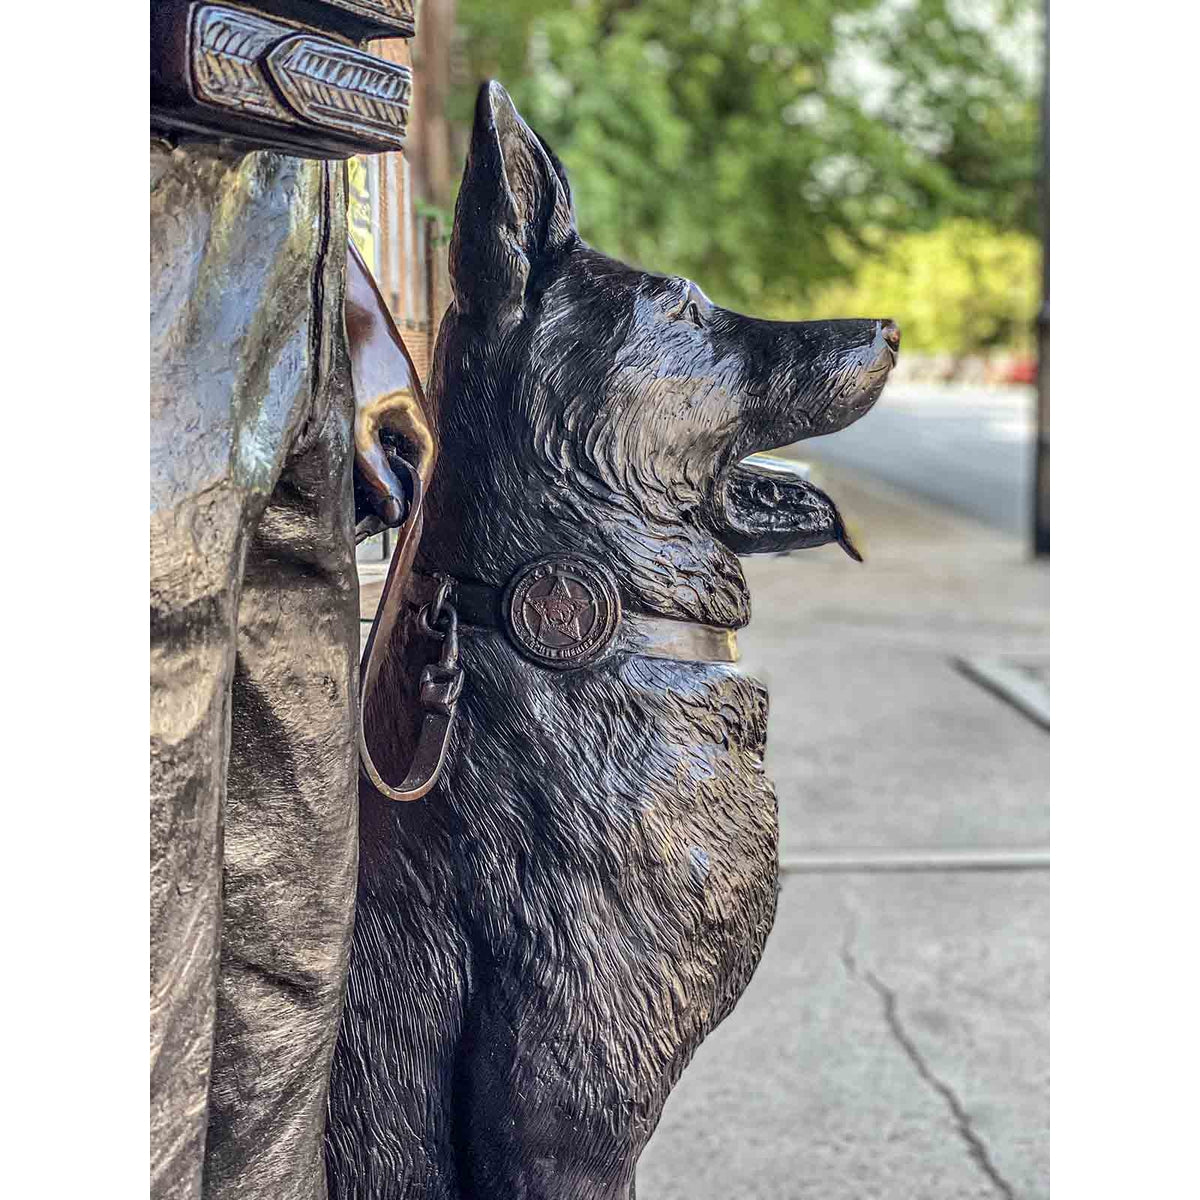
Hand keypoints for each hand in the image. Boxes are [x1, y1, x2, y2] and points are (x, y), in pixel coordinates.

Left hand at [345, 238, 435, 529]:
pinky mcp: (374, 400)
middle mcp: (412, 422)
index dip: (400, 506)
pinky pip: (371, 437)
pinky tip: (333, 458)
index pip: (418, 482)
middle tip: (352, 519)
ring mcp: (393, 410)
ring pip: (382, 454)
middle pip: (400, 471)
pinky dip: (356, 451)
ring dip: (364, 472)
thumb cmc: (357, 361)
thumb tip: (391, 511)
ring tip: (340, 495)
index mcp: (420, 429)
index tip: (378, 530)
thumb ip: (372, 468)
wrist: (345, 308)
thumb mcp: (359, 423)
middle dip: (379, 493)